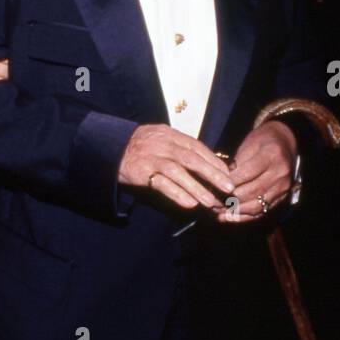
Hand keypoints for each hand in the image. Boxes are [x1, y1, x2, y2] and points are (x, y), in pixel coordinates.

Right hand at [118, 124, 234, 210]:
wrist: (111, 147)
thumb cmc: (141, 146)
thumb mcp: (161, 139)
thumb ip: (180, 148)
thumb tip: (206, 163)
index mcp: (171, 135)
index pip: (198, 148)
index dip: (214, 162)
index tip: (228, 175)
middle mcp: (163, 145)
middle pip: (192, 159)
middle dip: (213, 174)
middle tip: (229, 188)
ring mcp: (152, 158)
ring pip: (179, 172)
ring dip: (197, 188)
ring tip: (211, 202)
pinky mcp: (141, 172)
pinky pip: (162, 184)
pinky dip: (177, 194)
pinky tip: (190, 204)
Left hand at [215, 120, 296, 223]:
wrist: (284, 143)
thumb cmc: (261, 142)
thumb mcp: (248, 145)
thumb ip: (235, 164)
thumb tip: (217, 183)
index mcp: (272, 155)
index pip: (247, 173)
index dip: (228, 182)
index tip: (212, 187)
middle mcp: (280, 173)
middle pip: (252, 191)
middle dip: (229, 199)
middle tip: (211, 202)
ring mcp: (283, 187)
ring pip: (257, 205)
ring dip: (235, 211)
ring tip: (217, 212)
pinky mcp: (282, 197)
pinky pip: (262, 211)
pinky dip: (244, 217)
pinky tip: (228, 217)